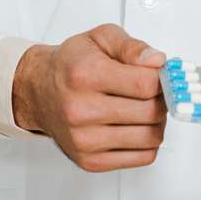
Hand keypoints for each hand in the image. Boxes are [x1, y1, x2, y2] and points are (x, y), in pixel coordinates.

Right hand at [12, 24, 166, 172]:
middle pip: (150, 112)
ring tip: (144, 108)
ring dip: (157, 122)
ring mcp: (84, 140)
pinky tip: (135, 126)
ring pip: (150, 138)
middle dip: (161, 99)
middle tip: (154, 91)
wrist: (39, 91)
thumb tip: (157, 61)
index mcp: (85, 75)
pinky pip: (142, 157)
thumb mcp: (101, 38)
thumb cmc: (71, 65)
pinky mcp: (89, 161)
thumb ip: (132, 47)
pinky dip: (147, 142)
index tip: (159, 75)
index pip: (145, 84)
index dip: (161, 78)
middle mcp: (81, 110)